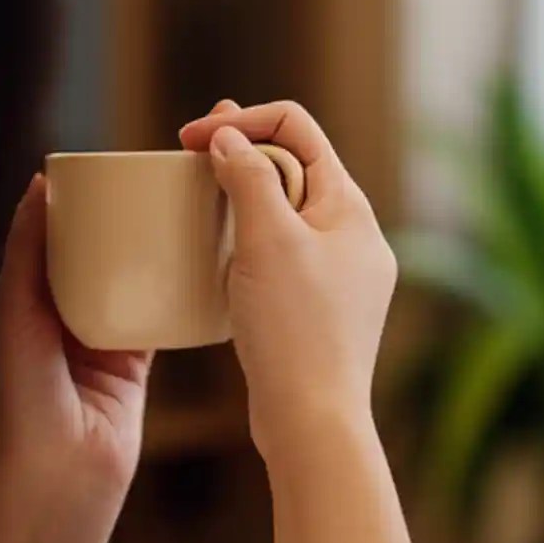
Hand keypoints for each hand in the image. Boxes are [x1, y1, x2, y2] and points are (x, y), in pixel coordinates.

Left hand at [0, 174, 152, 487]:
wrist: (65, 467)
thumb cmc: (28, 395)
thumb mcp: (18, 312)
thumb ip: (26, 254)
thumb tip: (37, 186)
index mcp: (26, 304)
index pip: (50, 242)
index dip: (71, 208)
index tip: (98, 170)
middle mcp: (63, 319)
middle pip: (95, 259)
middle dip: (117, 226)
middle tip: (148, 188)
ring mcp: (101, 340)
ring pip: (130, 285)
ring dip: (149, 257)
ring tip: (175, 218)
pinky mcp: (135, 362)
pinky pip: (158, 318)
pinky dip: (174, 295)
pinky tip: (194, 269)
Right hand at [178, 100, 397, 457]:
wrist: (312, 420)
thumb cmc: (296, 330)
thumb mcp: (268, 239)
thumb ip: (249, 177)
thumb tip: (229, 138)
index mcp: (350, 208)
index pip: (298, 130)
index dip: (242, 122)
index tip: (190, 139)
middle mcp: (353, 236)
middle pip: (293, 167)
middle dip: (241, 153)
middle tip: (189, 154)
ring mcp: (339, 275)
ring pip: (284, 215)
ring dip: (241, 199)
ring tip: (199, 199)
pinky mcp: (319, 309)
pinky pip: (281, 256)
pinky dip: (247, 244)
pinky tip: (218, 258)